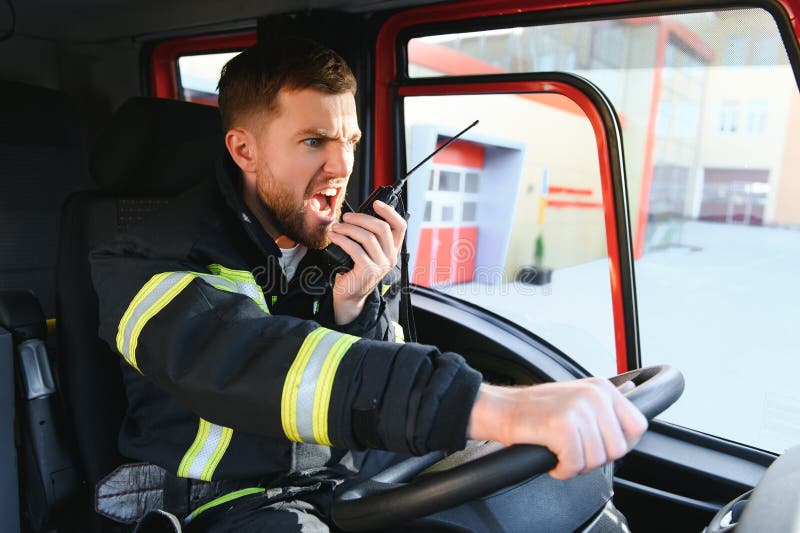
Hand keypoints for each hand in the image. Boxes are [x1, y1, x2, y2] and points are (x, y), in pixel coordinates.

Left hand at [327, 200, 406, 323]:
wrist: (349, 295)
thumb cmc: (355, 270)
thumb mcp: (367, 251)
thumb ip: (368, 236)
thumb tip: (357, 215)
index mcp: (393, 250)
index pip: (400, 226)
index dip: (389, 212)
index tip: (376, 203)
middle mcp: (391, 257)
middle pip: (382, 228)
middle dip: (362, 218)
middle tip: (346, 217)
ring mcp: (381, 265)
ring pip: (368, 237)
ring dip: (349, 228)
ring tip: (337, 227)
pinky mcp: (368, 270)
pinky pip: (355, 248)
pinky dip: (342, 239)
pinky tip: (334, 237)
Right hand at [467, 378, 647, 479]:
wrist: (502, 409)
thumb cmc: (536, 408)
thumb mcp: (577, 396)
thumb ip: (605, 400)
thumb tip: (635, 389)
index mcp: (602, 388)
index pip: (637, 426)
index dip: (619, 444)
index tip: (598, 445)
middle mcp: (594, 395)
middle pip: (618, 449)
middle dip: (595, 458)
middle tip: (573, 450)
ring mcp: (579, 410)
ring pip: (597, 460)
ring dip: (576, 465)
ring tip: (560, 452)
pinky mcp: (563, 427)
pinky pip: (575, 464)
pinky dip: (562, 470)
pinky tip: (552, 458)